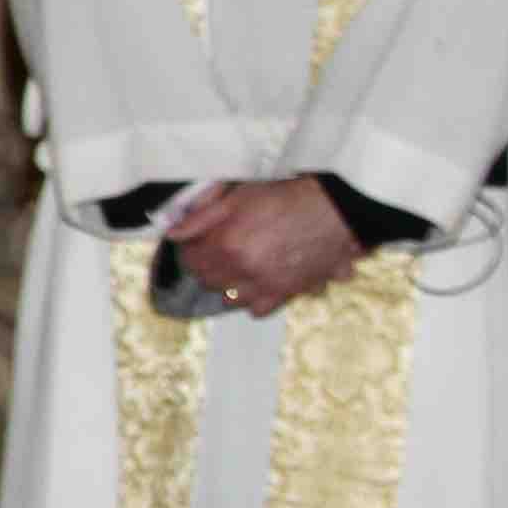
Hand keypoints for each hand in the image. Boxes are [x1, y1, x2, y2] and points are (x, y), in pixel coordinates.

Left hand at [175, 177, 363, 316]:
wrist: (333, 210)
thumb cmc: (286, 198)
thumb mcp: (237, 197)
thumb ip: (200, 217)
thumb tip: (173, 233)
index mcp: (226, 244)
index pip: (189, 259)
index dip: (189, 249)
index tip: (195, 243)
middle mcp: (243, 270)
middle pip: (208, 280)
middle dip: (206, 266)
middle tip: (216, 252)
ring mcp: (265, 285)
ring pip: (230, 298)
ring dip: (228, 284)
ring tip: (237, 267)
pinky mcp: (286, 293)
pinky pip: (258, 310)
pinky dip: (253, 300)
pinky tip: (257, 283)